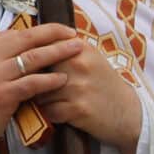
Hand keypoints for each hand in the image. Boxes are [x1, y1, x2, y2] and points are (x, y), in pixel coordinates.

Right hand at [0, 24, 78, 153]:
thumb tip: (22, 48)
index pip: (15, 33)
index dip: (40, 29)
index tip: (58, 30)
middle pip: (27, 39)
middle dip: (54, 33)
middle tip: (73, 34)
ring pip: (33, 58)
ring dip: (58, 52)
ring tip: (76, 50)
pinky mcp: (1, 95)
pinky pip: (32, 83)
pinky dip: (50, 79)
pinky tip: (62, 79)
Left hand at [32, 32, 142, 153]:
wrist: (127, 112)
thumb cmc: (103, 84)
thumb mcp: (89, 58)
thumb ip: (64, 48)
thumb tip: (30, 40)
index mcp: (79, 48)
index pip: (43, 45)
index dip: (31, 56)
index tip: (26, 63)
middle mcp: (78, 64)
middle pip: (36, 69)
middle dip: (30, 78)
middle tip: (29, 85)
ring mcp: (78, 87)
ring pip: (39, 92)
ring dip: (39, 99)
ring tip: (48, 101)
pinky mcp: (78, 109)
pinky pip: (48, 111)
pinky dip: (49, 114)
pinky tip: (57, 112)